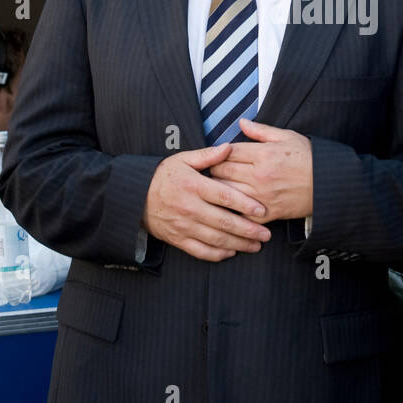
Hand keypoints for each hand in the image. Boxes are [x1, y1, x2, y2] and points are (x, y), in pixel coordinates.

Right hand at [143, 143, 270, 261]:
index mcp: (194, 186)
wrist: (135, 196)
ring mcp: (184, 226)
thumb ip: (208, 155)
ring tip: (256, 245)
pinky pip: (201, 251)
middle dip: (249, 230)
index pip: (224, 196)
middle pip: (224, 221)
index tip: (262, 210)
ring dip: (239, 244)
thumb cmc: (163, 175)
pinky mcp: (178, 239)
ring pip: (216, 239)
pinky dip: (218, 254)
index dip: (245, 204)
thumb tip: (230, 147)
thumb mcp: (183, 159)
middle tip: (267, 234)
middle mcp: (190, 207)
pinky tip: (232, 252)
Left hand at [207, 119, 312, 222]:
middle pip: (221, 171)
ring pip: (225, 193)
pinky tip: (229, 206)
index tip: (219, 154)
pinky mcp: (266, 213)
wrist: (329, 185)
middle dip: (215, 169)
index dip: (220, 152)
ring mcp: (261, 196)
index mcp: (263, 154)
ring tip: (216, 187)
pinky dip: (232, 210)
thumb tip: (241, 122)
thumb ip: (261, 131)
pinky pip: (240, 214)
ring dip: (218, 189)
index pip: (228, 152)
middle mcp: (259, 175)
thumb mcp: (287, 137)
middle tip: (214, 169)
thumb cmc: (309, 158)